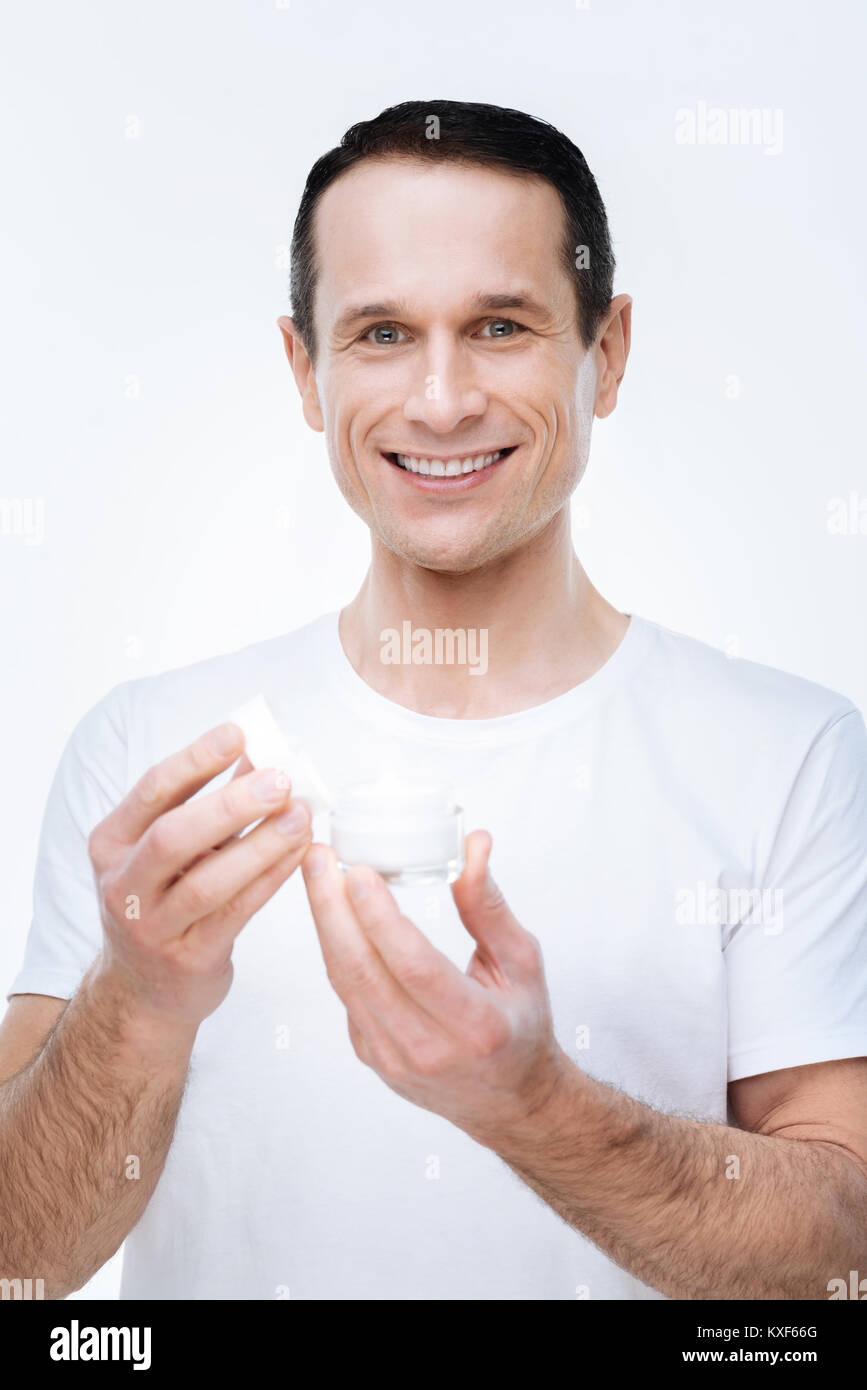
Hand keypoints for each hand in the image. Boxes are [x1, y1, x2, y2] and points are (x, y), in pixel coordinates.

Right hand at [89, 723, 312, 1028]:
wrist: (143, 991)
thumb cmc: (165, 902)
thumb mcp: (173, 851)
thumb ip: (212, 802)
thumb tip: (260, 752)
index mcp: (113, 842)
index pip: (152, 791)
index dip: (196, 760)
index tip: (238, 733)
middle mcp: (123, 883)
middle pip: (172, 835)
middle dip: (230, 804)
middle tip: (281, 780)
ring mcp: (151, 926)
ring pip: (207, 881)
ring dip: (260, 844)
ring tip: (301, 815)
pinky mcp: (187, 958)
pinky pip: (234, 913)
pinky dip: (270, 879)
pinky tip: (299, 853)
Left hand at [301, 829, 570, 1148]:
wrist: (509, 1102)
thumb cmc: (520, 1026)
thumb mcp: (522, 962)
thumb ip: (489, 905)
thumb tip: (472, 845)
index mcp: (476, 1026)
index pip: (415, 967)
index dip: (381, 918)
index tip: (359, 871)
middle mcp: (428, 1049)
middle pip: (364, 972)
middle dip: (333, 908)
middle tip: (319, 857)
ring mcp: (392, 1058)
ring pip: (344, 982)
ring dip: (324, 923)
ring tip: (317, 873)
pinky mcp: (370, 1055)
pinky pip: (345, 994)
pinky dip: (334, 948)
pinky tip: (331, 910)